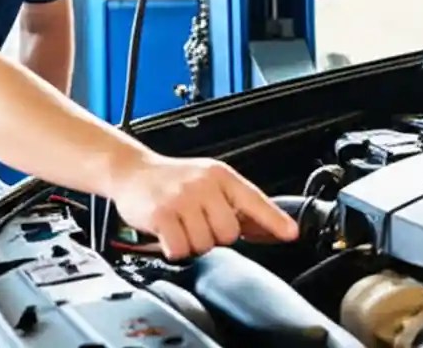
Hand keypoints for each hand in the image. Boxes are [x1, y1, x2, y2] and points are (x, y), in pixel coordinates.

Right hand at [107, 153, 299, 259]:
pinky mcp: (162, 214)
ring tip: (181, 226)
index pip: (254, 200)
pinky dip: (175, 249)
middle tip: (198, 224)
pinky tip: (169, 234)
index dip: (274, 220)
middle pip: (230, 233)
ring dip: (193, 243)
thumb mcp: (209, 184)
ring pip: (205, 244)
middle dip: (215, 236)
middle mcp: (204, 184)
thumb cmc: (173, 181)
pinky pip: (181, 249)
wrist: (132, 172)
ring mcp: (182, 198)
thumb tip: (273, 230)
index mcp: (221, 176)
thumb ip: (239, 207)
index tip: (290, 234)